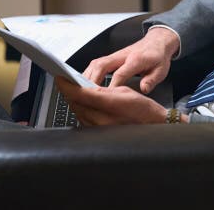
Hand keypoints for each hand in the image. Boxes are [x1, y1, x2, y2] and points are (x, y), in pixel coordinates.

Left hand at [55, 76, 170, 125]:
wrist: (153, 126)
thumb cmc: (143, 109)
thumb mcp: (123, 91)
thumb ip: (100, 90)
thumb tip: (83, 88)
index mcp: (108, 104)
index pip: (80, 93)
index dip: (67, 85)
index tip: (60, 78)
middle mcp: (101, 120)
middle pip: (75, 103)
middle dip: (69, 92)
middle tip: (66, 82)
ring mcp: (99, 129)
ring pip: (78, 112)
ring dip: (75, 101)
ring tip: (74, 91)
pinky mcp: (98, 135)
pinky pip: (84, 121)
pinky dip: (82, 111)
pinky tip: (84, 105)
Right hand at [83, 26, 178, 93]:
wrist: (157, 42)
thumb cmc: (158, 58)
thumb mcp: (161, 70)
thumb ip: (152, 80)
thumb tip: (143, 89)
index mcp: (136, 59)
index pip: (120, 73)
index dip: (112, 86)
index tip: (106, 97)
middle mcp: (122, 55)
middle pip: (102, 65)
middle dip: (92, 80)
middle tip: (87, 95)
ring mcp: (115, 55)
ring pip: (96, 63)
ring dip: (87, 76)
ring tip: (82, 91)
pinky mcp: (111, 57)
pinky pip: (96, 64)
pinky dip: (88, 74)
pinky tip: (85, 84)